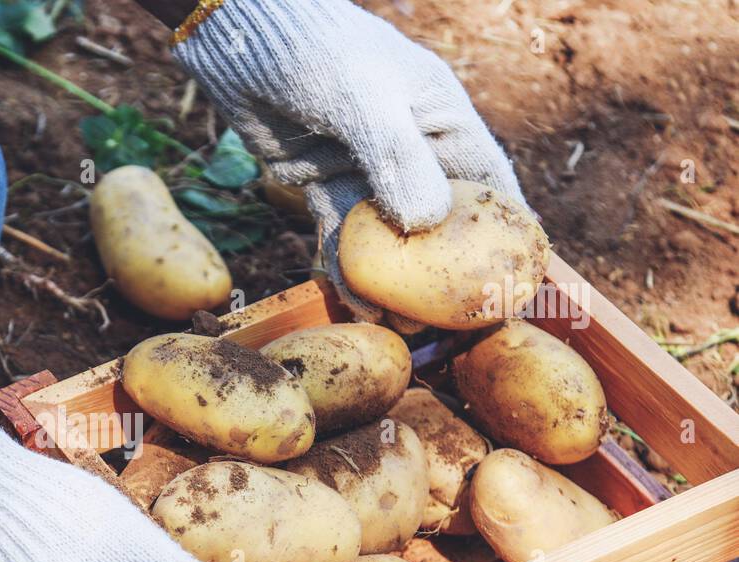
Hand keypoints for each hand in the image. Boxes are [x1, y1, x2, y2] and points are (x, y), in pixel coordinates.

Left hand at [172, 0, 524, 320]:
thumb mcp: (361, 99)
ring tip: (401, 326)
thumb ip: (396, 159)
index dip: (506, 229)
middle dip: (443, 271)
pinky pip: (342, 232)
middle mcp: (410, 146)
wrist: (241, 37)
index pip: (488, 180)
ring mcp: (365, 168)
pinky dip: (348, 267)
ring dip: (393, 281)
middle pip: (438, 219)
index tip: (518, 278)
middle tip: (451, 321)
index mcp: (440, 117)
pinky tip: (357, 302)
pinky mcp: (322, 182)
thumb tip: (427, 224)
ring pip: (387, 235)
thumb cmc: (314, 50)